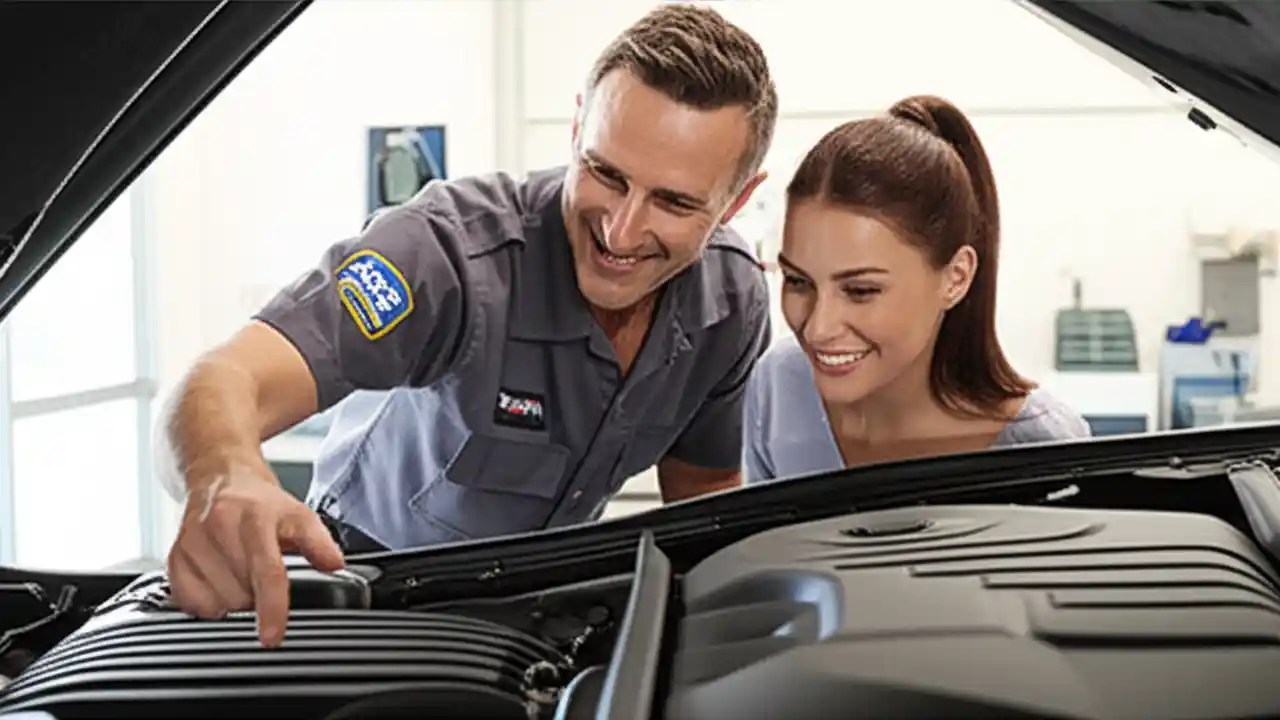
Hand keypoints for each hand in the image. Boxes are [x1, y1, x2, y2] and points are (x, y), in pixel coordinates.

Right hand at [166, 459, 344, 646]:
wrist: (221, 479)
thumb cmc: (260, 503)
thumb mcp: (299, 515)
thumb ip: (319, 542)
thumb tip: (335, 564)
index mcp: (253, 518)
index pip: (265, 571)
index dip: (271, 608)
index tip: (272, 636)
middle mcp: (218, 528)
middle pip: (241, 594)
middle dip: (257, 597)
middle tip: (262, 575)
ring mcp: (191, 543)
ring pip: (216, 603)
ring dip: (234, 601)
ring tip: (242, 575)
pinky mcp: (174, 557)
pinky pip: (190, 603)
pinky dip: (209, 602)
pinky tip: (221, 582)